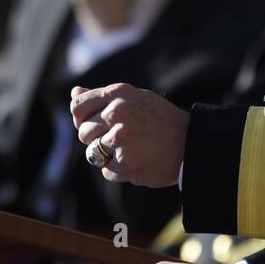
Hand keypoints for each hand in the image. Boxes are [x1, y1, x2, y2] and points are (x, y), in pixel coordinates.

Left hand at [71, 83, 188, 187]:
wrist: (190, 144)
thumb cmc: (161, 119)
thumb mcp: (135, 98)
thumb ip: (103, 97)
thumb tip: (74, 93)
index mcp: (118, 94)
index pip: (77, 107)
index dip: (82, 118)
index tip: (95, 123)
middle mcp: (117, 113)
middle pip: (83, 132)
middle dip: (96, 139)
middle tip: (122, 138)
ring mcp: (120, 139)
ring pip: (92, 153)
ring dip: (107, 156)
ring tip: (131, 149)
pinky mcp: (125, 164)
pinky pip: (106, 170)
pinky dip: (119, 170)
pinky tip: (138, 161)